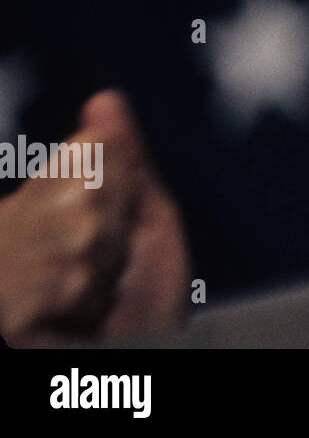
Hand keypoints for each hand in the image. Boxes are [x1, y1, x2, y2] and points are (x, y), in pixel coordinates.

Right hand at [0, 89, 190, 345]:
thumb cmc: (147, 303)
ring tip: (92, 301)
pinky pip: (55, 277)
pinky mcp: (6, 309)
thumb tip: (105, 99)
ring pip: (75, 231)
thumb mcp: (145, 223)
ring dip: (100, 270)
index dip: (119, 192)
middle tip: (110, 276)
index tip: (119, 235)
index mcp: (36, 206)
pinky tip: (72, 318)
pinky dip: (79, 298)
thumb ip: (123, 163)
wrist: (144, 357)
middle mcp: (9, 228)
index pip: (87, 153)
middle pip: (84, 189)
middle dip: (115, 231)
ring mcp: (4, 266)